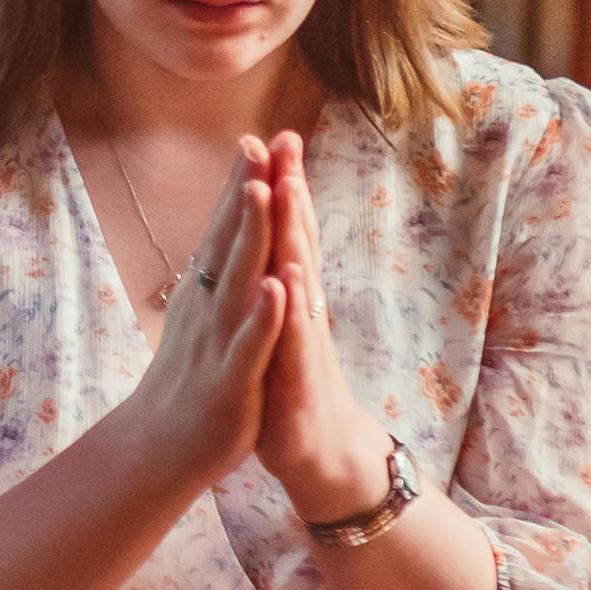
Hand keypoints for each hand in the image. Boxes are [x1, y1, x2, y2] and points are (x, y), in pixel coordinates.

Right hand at [121, 139, 288, 494]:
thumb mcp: (198, 319)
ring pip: (238, 281)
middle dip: (246, 191)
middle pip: (229, 241)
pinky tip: (276, 288)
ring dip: (250, 235)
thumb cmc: (187, 381)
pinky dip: (263, 316)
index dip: (238, 185)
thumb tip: (219, 235)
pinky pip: (250, 344)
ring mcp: (218, 342)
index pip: (222, 230)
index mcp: (204, 294)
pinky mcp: (231, 381)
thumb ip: (211, 277)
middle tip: (259, 143)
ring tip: (262, 191)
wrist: (159, 448)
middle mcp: (207, 308)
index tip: (253, 138)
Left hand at [247, 130, 393, 521]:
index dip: (282, 184)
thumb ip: (280, 281)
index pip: (288, 231)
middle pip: (300, 241)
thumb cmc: (291, 385)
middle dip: (292, 191)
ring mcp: (304, 343)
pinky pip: (295, 339)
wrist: (317, 454)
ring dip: (295, 235)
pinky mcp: (300, 379)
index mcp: (293, 298)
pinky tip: (288, 279)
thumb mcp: (280, 327)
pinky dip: (291, 309)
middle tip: (286, 139)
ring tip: (287, 189)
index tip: (273, 135)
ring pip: (300, 280)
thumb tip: (279, 236)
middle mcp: (303, 311)